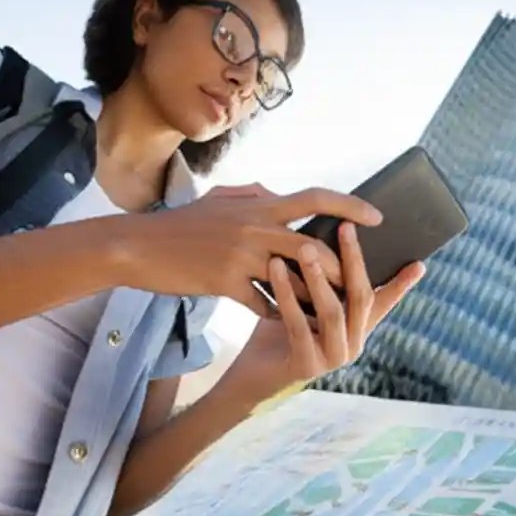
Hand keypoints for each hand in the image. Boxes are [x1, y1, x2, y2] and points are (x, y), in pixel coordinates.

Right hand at [118, 183, 381, 316]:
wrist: (137, 246)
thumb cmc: (180, 224)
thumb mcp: (219, 201)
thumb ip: (253, 196)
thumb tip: (276, 192)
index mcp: (258, 204)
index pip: (315, 198)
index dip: (350, 205)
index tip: (378, 217)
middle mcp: (255, 225)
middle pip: (314, 247)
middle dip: (340, 268)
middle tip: (357, 283)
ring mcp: (240, 254)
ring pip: (296, 277)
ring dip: (316, 296)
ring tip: (330, 309)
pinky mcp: (224, 281)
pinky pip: (264, 304)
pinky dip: (279, 314)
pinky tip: (286, 323)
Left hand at [219, 221, 425, 404]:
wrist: (252, 373)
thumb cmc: (279, 328)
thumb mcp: (306, 301)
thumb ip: (324, 279)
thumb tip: (330, 228)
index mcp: (357, 329)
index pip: (384, 301)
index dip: (401, 283)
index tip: (419, 262)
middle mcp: (352, 345)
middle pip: (361, 298)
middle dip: (353, 260)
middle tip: (345, 227)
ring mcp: (332, 359)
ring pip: (333, 312)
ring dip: (318, 276)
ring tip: (304, 247)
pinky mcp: (306, 367)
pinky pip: (299, 325)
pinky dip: (287, 295)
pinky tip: (276, 268)